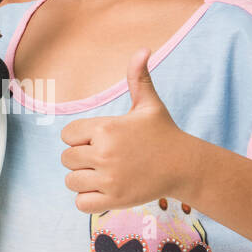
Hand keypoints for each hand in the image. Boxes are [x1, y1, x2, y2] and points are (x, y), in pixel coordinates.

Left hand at [60, 47, 186, 211]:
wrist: (184, 165)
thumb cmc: (163, 133)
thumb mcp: (149, 104)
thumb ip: (139, 78)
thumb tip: (144, 48)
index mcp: (107, 128)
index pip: (67, 135)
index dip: (79, 138)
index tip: (98, 140)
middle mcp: (104, 153)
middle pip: (66, 158)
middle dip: (80, 158)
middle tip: (103, 158)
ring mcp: (109, 178)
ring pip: (71, 181)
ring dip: (82, 179)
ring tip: (101, 174)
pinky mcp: (114, 199)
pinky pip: (81, 203)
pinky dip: (87, 199)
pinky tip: (102, 190)